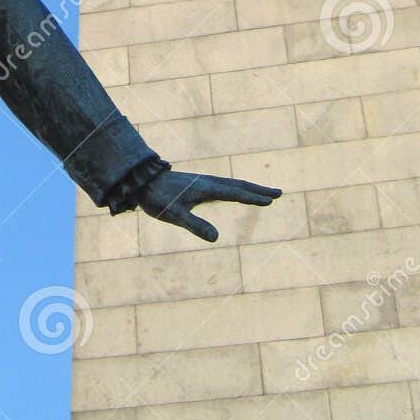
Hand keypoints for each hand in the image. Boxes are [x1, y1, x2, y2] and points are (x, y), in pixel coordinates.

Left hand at [138, 169, 280, 242]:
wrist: (140, 182)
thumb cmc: (157, 199)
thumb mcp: (174, 215)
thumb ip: (195, 225)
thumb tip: (216, 238)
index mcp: (206, 188)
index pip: (236, 193)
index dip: (253, 198)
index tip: (271, 201)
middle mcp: (208, 183)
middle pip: (239, 185)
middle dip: (259, 190)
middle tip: (279, 193)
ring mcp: (204, 183)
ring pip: (233, 184)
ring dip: (250, 188)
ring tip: (265, 193)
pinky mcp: (198, 185)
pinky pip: (225, 186)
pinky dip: (238, 189)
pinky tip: (238, 193)